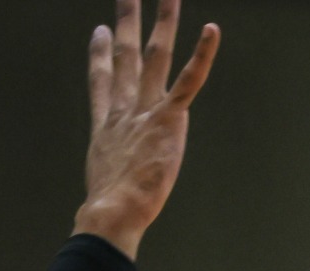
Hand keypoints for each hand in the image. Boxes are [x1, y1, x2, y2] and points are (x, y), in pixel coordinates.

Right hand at [72, 0, 220, 260]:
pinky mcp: (169, 118)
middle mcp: (125, 109)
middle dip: (126, 22)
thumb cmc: (111, 204)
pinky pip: (189, 80)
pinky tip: (211, 30)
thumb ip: (114, 166)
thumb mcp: (108, 176)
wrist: (113, 208)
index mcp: (109, 123)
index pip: (102, 80)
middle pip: (124, 55)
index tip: (98, 30)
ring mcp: (147, 110)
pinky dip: (201, 54)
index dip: (99, 53)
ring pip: (155, 56)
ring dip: (163, 23)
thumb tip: (106, 180)